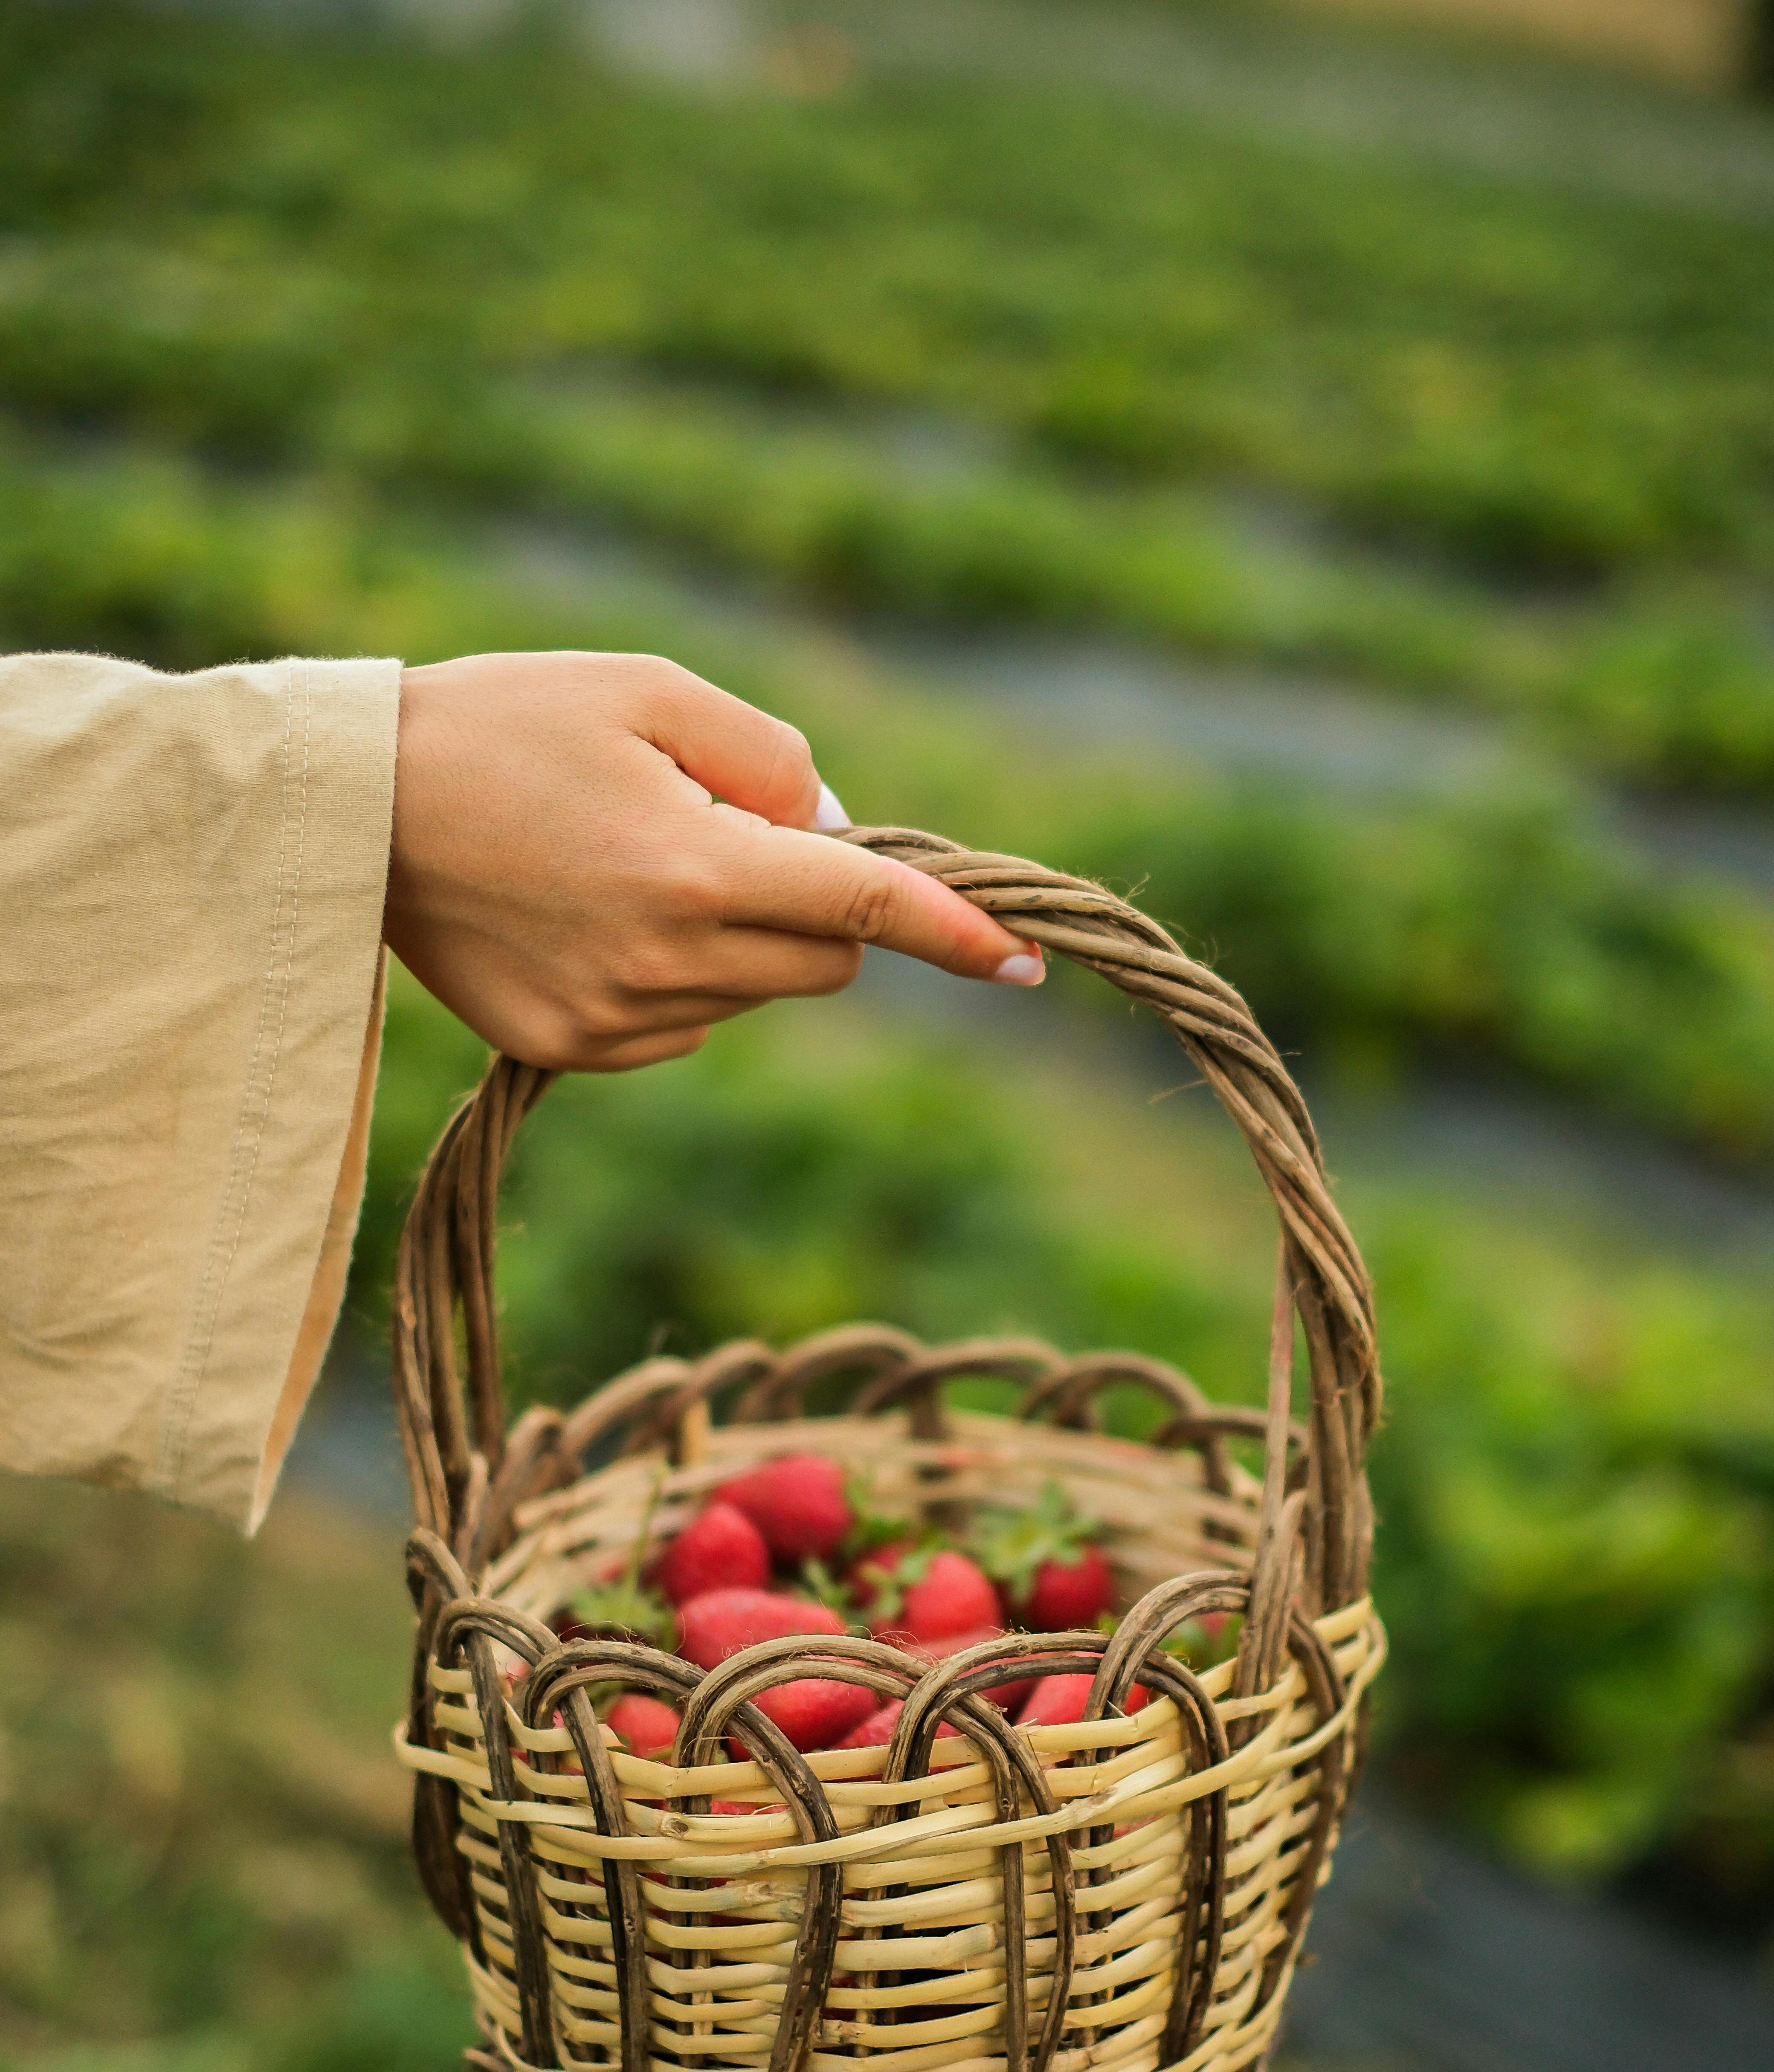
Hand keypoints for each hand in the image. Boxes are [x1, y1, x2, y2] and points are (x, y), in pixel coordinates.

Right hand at [383, 649, 1043, 1070]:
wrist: (355, 808)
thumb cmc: (506, 721)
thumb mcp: (650, 689)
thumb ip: (771, 759)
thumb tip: (841, 834)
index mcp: (696, 868)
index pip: (863, 909)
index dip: (956, 934)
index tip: (1025, 963)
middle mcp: (666, 962)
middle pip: (821, 966)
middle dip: (812, 911)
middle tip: (723, 835)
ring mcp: (616, 1021)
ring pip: (751, 996)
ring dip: (733, 939)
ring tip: (625, 866)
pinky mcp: (571, 1051)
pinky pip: (682, 1027)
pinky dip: (672, 977)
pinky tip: (590, 918)